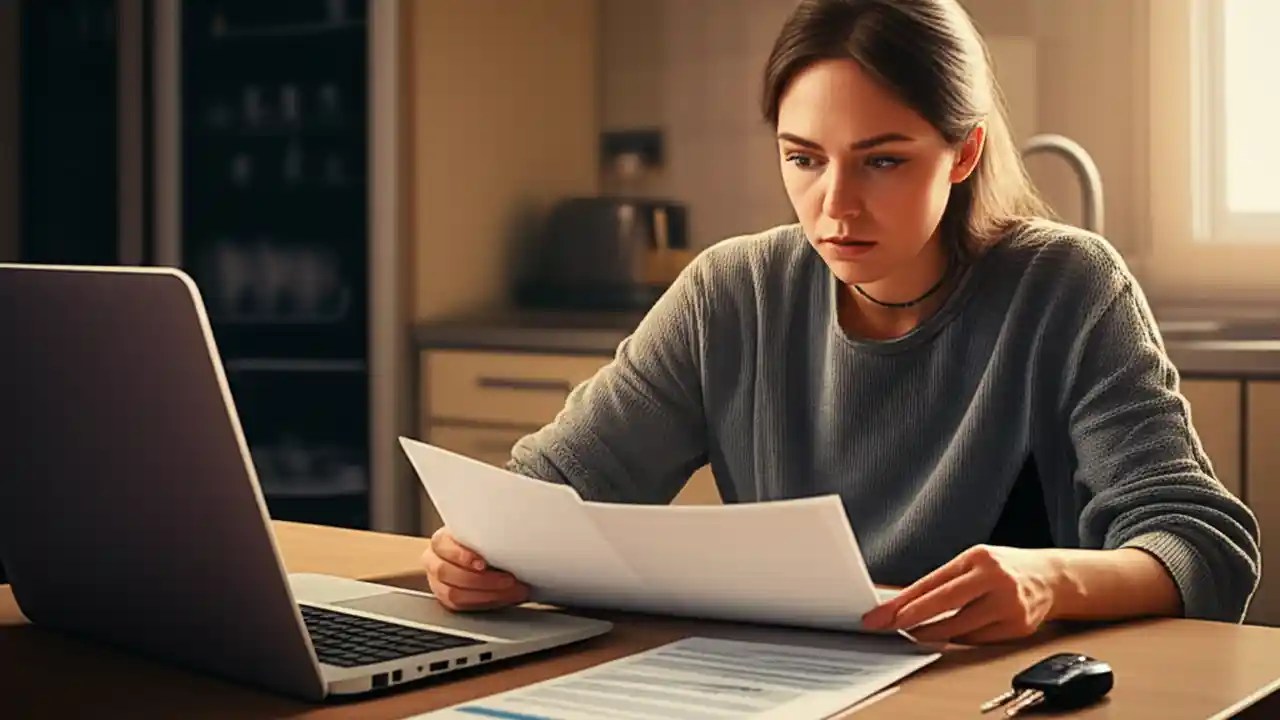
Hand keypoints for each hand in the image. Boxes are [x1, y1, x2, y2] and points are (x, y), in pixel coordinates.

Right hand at [421, 527, 530, 611]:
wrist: (479, 555)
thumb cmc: (482, 543)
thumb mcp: (483, 534)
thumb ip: (489, 536)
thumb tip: (515, 538)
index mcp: (440, 541)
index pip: (441, 546)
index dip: (460, 555)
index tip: (482, 562)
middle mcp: (433, 562)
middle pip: (447, 573)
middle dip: (481, 579)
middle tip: (508, 579)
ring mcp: (437, 583)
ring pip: (453, 594)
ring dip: (487, 594)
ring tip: (511, 590)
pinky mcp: (447, 601)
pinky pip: (462, 607)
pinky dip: (486, 603)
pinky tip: (503, 597)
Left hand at [861, 544, 1060, 644]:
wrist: (1051, 578)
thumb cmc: (1003, 568)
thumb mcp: (974, 561)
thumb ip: (945, 580)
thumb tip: (904, 602)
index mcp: (978, 558)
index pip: (934, 581)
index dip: (906, 600)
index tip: (884, 613)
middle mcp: (995, 579)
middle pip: (947, 602)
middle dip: (913, 617)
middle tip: (889, 627)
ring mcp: (1009, 604)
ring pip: (961, 627)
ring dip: (932, 634)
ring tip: (913, 634)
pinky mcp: (1018, 627)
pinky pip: (977, 640)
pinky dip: (957, 639)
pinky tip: (944, 636)